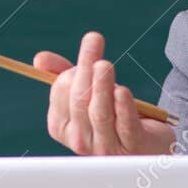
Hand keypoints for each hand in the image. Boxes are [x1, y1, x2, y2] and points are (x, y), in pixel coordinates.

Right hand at [33, 31, 176, 155]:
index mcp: (62, 127)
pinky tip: (122, 91)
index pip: (60, 93)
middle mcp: (80, 141)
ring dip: (102, 85)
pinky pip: (125, 124)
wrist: (147, 140)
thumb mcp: (87, 92)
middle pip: (79, 100)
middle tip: (94, 40)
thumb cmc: (112, 114)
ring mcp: (105, 147)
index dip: (73, 71)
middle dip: (85, 69)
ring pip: (99, 113)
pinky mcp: (133, 145)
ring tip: (104, 64)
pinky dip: (123, 106)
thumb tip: (40, 59)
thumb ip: (64, 75)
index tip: (88, 58)